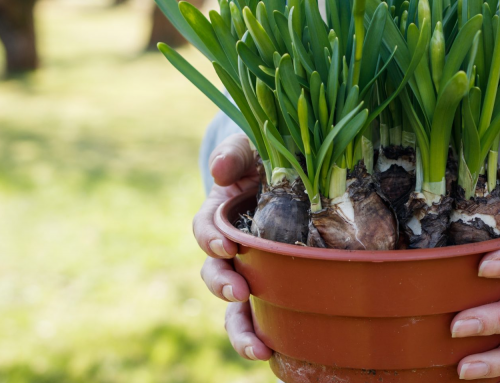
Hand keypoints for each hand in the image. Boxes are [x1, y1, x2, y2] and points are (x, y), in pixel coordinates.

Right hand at [193, 133, 269, 361]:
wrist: (294, 168)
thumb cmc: (268, 154)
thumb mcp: (251, 146)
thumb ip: (234, 153)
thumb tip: (218, 169)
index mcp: (221, 212)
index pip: (205, 229)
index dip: (210, 239)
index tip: (226, 246)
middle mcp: (232, 246)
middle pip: (214, 273)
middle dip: (222, 286)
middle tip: (238, 292)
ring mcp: (253, 268)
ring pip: (235, 306)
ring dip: (241, 329)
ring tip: (258, 348)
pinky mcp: (277, 283)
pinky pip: (267, 313)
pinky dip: (268, 335)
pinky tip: (279, 353)